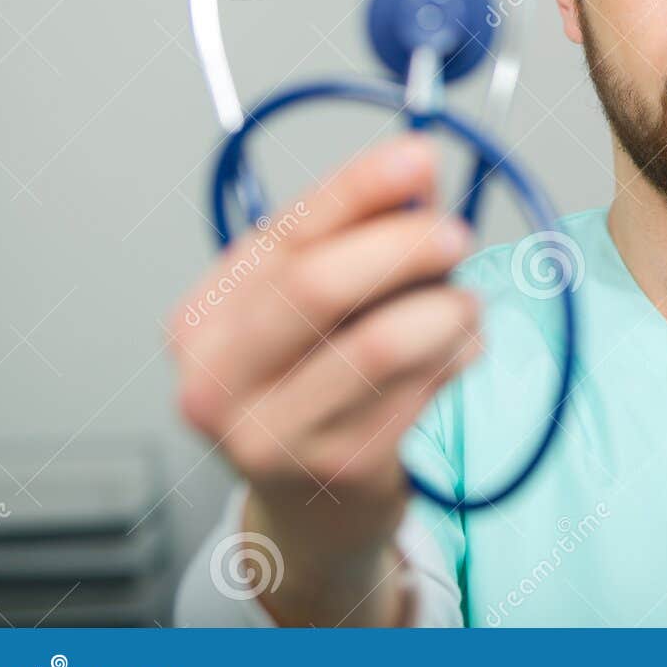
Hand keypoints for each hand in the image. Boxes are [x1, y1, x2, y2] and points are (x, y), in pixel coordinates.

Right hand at [166, 136, 479, 623]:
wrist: (311, 511)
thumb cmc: (314, 388)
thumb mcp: (317, 306)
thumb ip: (358, 234)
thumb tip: (415, 169)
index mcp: (202, 322)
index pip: (283, 236)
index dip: (356, 189)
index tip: (417, 155)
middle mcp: (217, 382)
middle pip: (317, 286)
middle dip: (401, 246)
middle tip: (456, 235)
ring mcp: (272, 436)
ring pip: (382, 341)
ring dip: (446, 309)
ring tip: (464, 305)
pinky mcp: (338, 470)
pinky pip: (419, 390)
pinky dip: (456, 356)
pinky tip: (458, 351)